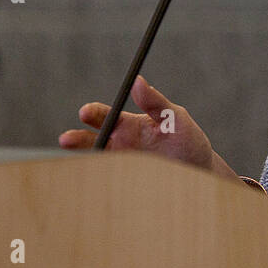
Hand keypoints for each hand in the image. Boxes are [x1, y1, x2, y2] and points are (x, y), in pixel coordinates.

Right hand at [58, 74, 224, 174]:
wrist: (200, 173)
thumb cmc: (187, 140)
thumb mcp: (175, 117)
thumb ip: (156, 102)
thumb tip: (138, 81)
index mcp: (129, 124)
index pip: (105, 116)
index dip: (93, 113)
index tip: (85, 112)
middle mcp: (120, 145)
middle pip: (91, 140)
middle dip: (77, 139)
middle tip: (66, 140)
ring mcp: (122, 166)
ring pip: (95, 162)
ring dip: (83, 162)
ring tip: (73, 165)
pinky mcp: (125, 185)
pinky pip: (107, 183)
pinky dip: (97, 182)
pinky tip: (92, 184)